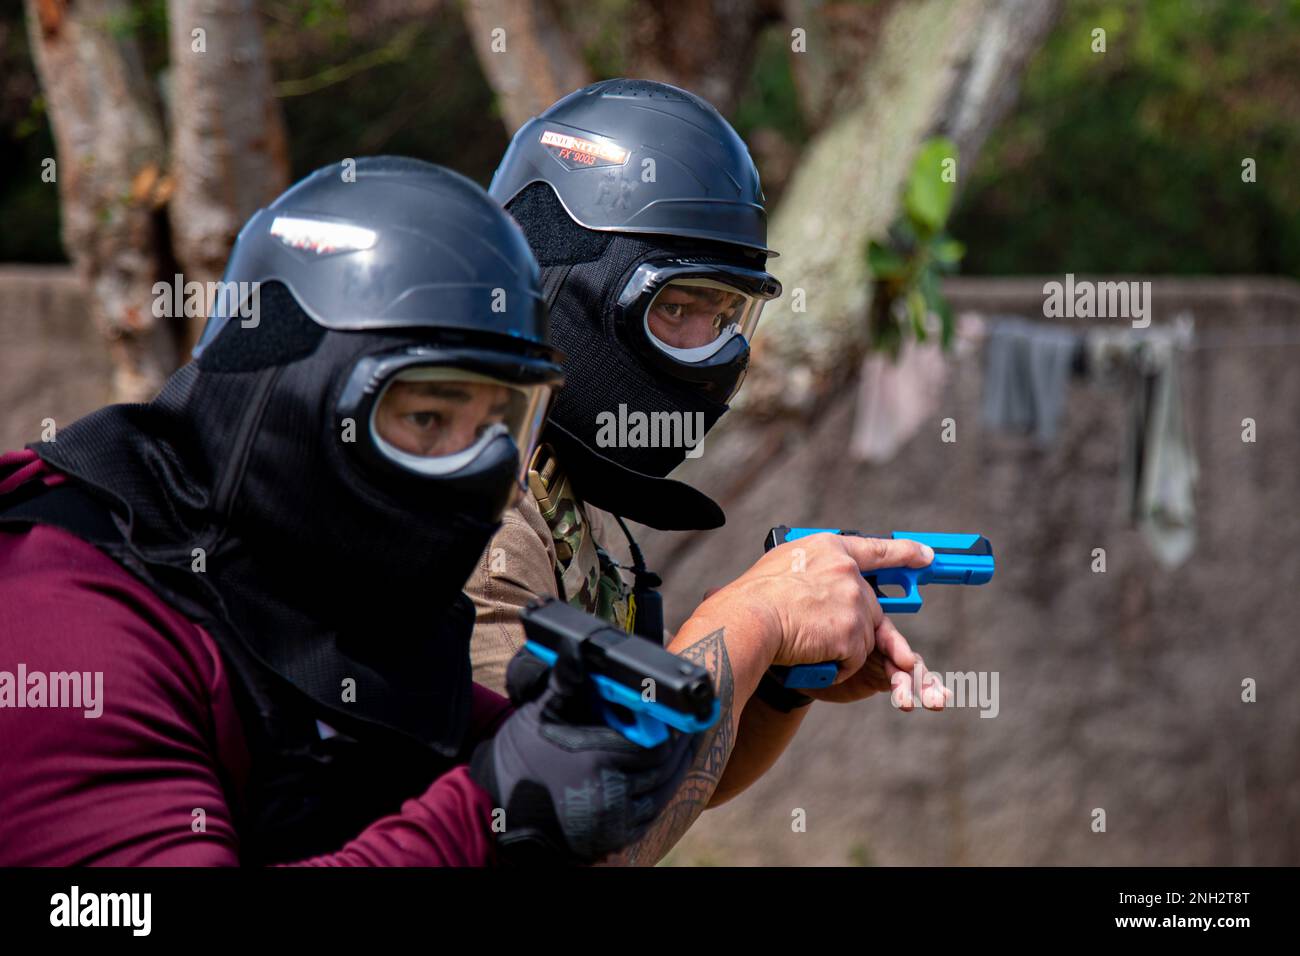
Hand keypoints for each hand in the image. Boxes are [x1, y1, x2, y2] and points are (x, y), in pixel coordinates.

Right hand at [470, 648, 698, 863]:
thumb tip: (576, 650)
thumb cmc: (520, 759)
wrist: (498, 811)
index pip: (657, 744)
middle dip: (679, 748)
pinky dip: (657, 795)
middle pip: (664, 769)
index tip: (680, 717)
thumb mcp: (540, 714)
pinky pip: (649, 815)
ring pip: (662, 793)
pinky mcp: (613, 838)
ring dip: (672, 771)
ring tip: (676, 752)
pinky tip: (657, 779)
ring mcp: (614, 821)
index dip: (672, 730)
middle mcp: (612, 794)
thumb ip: (567, 682)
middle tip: (686, 732)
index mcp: (599, 760)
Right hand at [695, 532, 933, 684]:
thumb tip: (810, 576)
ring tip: (802, 643)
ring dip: (836, 649)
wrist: (749, 619)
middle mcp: (849, 571)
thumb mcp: (782, 564)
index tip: (925, 556)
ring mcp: (855, 602)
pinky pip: (853, 660)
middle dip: (854, 626)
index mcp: (829, 548)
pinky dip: (833, 667)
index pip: (876, 549)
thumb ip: (809, 568)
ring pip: (861, 637)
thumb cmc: (751, 597)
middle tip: (826, 633)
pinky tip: (810, 657)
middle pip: (869, 606)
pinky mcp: (855, 634)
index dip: (904, 553)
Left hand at [807, 615, 952, 710]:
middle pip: (902, 652)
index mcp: (863, 620)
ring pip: (909, 670)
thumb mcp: (808, 631)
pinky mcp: (881, 677)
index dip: (897, 647)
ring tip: (935, 702)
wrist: (796, 666)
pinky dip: (915, 692)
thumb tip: (819, 623)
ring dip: (922, 686)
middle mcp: (876, 637)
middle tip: (931, 692)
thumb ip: (822, 627)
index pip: (886, 632)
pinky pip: (903, 683)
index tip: (904, 663)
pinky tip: (929, 701)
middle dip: (918, 673)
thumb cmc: (801, 640)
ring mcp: (881, 657)